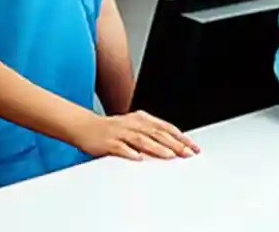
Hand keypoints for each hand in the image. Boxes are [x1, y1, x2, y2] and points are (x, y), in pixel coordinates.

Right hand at [73, 111, 200, 161]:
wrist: (84, 127)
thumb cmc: (112, 130)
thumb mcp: (134, 128)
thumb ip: (151, 135)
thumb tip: (173, 146)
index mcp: (141, 119)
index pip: (166, 127)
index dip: (181, 137)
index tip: (194, 147)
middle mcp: (133, 123)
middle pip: (157, 133)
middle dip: (174, 144)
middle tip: (188, 154)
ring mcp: (120, 132)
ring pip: (142, 139)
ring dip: (157, 148)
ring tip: (170, 156)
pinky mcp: (108, 142)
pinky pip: (120, 147)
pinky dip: (130, 152)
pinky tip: (138, 159)